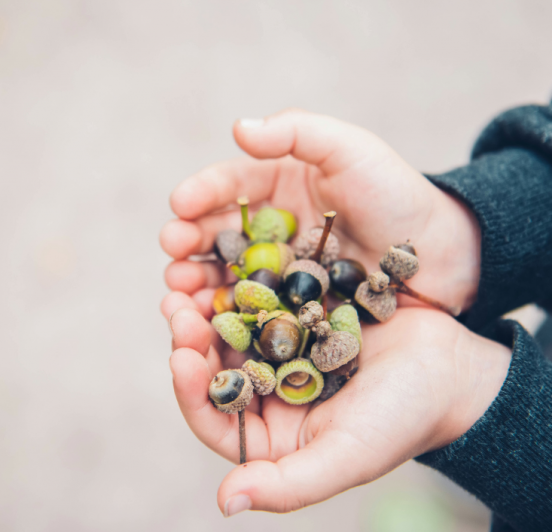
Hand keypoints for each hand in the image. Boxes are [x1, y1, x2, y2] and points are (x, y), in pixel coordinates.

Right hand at [159, 109, 481, 317]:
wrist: (442, 258)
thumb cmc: (397, 196)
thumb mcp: (352, 149)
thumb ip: (297, 132)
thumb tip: (239, 127)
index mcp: (278, 186)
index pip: (229, 185)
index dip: (200, 193)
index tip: (180, 203)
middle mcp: (270, 229)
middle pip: (215, 233)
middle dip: (186, 242)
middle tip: (172, 252)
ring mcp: (276, 273)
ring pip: (223, 274)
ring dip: (194, 281)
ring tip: (178, 290)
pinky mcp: (287, 311)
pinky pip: (248, 311)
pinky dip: (222, 316)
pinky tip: (205, 321)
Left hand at [165, 303, 509, 515]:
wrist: (451, 370)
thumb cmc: (403, 420)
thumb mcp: (348, 456)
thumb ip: (289, 485)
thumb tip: (226, 503)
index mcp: (270, 437)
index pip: (215, 420)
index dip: (192, 392)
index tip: (181, 358)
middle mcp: (268, 397)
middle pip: (214, 371)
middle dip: (191, 341)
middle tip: (177, 308)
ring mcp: (279, 354)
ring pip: (229, 332)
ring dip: (208, 308)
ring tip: (189, 280)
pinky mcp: (296, 318)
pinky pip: (259, 300)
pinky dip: (242, 284)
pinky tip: (229, 264)